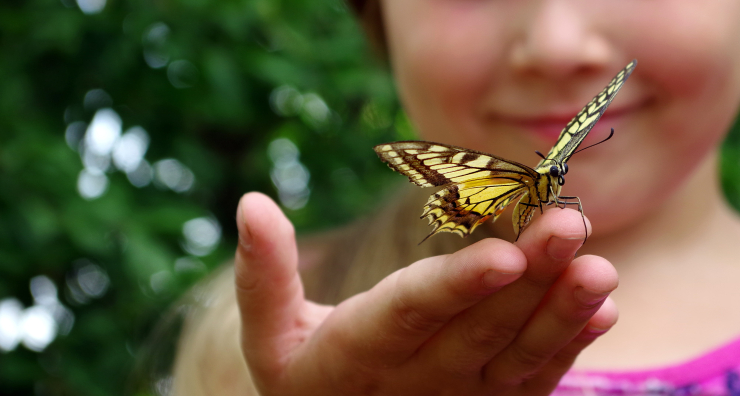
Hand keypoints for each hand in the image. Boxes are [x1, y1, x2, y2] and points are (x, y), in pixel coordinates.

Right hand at [234, 192, 617, 395]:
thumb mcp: (268, 332)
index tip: (504, 253)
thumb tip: (250, 202)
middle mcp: (415, 383)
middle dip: (528, 279)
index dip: (456, 286)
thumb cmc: (301, 374)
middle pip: (479, 329)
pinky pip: (535, 380)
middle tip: (570, 225)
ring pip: (517, 357)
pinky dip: (569, 345)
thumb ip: (262, 274)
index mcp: (355, 356)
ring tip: (599, 268)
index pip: (410, 314)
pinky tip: (601, 308)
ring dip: (561, 313)